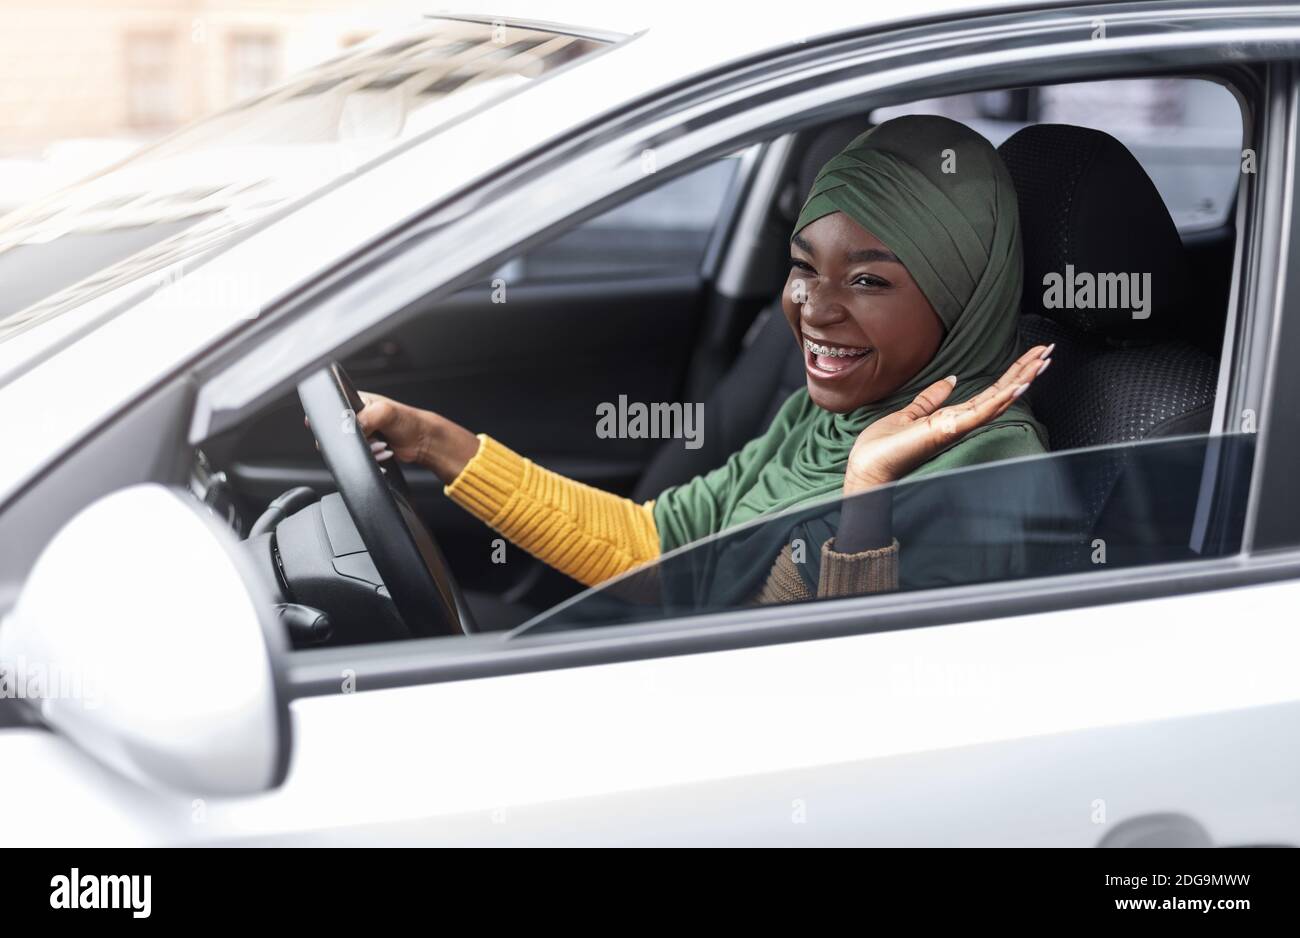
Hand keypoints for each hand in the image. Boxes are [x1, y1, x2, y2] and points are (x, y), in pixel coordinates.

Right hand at [351, 391, 479, 482]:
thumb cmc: (408, 421)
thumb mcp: (385, 413)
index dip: (347, 425)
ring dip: (369, 451)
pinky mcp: (365, 447)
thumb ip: (365, 418)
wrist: (422, 440)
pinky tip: (383, 453)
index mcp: (356, 400)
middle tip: (377, 439)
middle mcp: (356, 416)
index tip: (362, 430)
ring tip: (383, 445)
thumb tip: (350, 430)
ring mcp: (360, 432)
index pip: (338, 412)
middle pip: (345, 434)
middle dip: (362, 441)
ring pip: (353, 448)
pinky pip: (360, 457)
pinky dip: (371, 458)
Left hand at [843, 344, 1052, 495]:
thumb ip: (931, 398)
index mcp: (952, 417)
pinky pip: (979, 413)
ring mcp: (956, 427)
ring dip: (1022, 380)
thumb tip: (950, 380)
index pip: (990, 391)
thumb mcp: (909, 412)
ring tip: (1044, 362)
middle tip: (1049, 351)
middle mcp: (959, 422)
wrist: (867, 467)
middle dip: (1025, 372)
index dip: (1012, 373)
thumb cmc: (884, 447)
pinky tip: (1019, 386)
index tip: (1031, 355)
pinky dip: (1000, 400)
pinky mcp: (947, 431)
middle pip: (1000, 392)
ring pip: (997, 401)